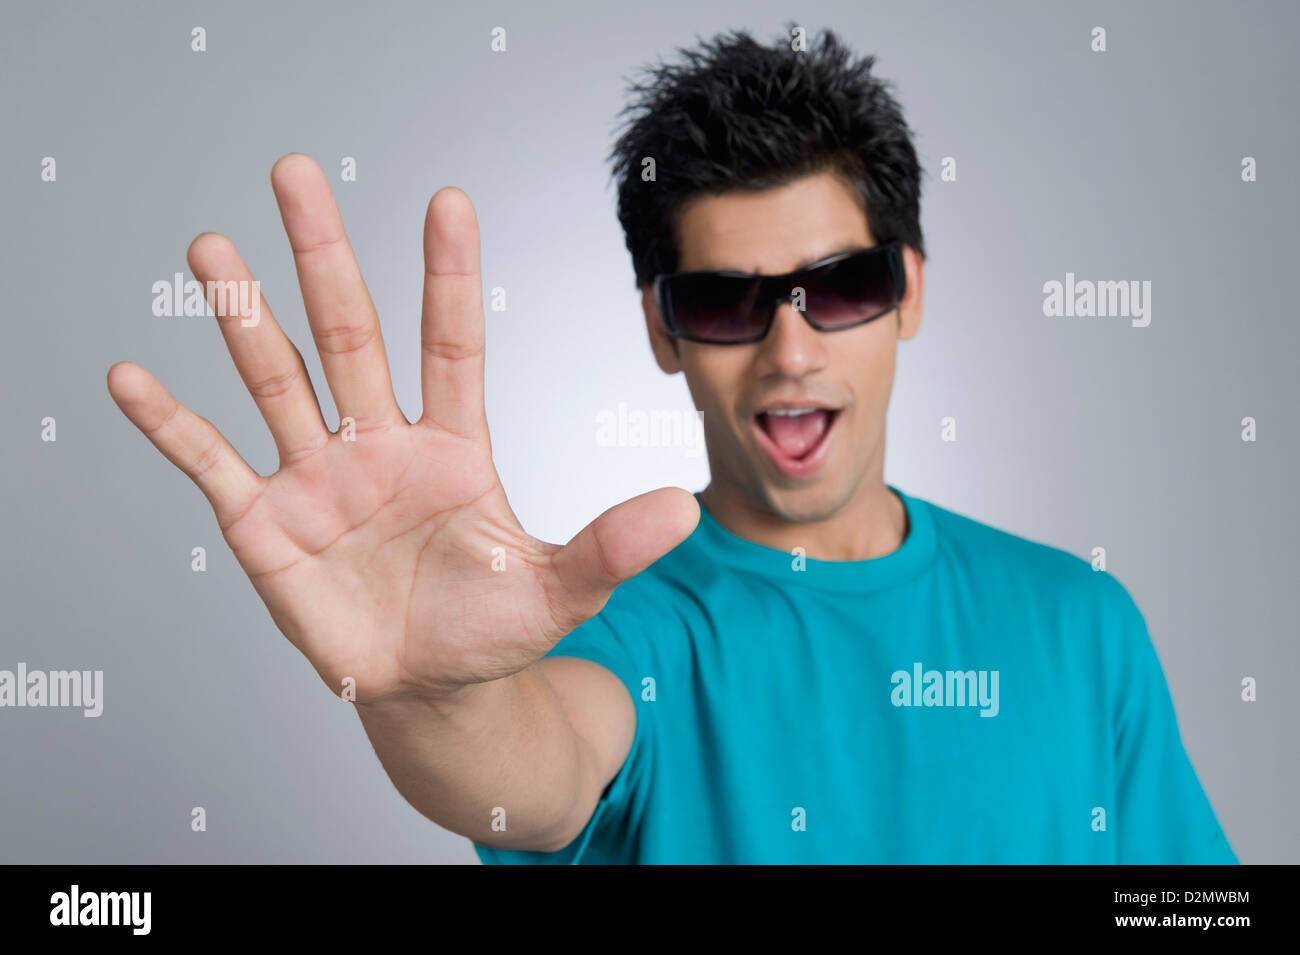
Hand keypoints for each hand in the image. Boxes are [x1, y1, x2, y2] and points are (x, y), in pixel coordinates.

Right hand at [107, 153, 697, 703]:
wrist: (430, 687)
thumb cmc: (491, 628)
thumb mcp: (560, 590)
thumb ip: (610, 549)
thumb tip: (683, 512)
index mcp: (450, 448)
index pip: (450, 345)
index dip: (447, 276)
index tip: (449, 200)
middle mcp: (378, 446)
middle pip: (349, 335)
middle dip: (323, 257)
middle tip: (297, 173)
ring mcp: (317, 480)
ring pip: (278, 381)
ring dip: (242, 319)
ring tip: (211, 248)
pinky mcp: (267, 526)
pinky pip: (212, 465)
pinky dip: (171, 427)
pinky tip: (131, 377)